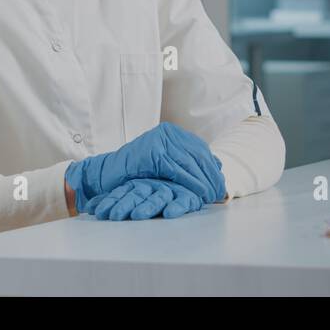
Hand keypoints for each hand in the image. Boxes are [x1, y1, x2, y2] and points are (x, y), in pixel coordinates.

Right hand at [64, 122, 225, 213]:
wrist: (107, 174)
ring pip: (189, 162)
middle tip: (218, 194)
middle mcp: (169, 132)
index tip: (221, 185)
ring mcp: (160, 140)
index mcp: (174, 133)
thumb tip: (219, 164)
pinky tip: (198, 193)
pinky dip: (189, 182)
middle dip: (210, 176)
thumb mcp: (167, 163)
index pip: (200, 150)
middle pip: (198, 155)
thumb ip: (189, 162)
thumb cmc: (137, 173)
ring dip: (203, 181)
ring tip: (210, 196)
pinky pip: (177, 169)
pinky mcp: (152, 152)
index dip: (212, 169)